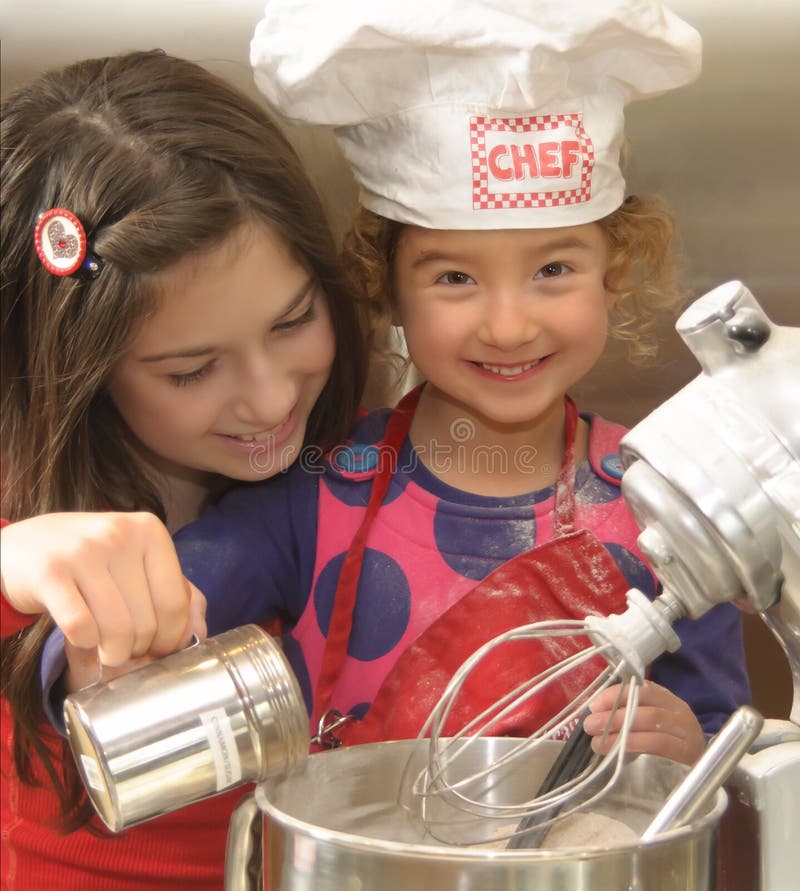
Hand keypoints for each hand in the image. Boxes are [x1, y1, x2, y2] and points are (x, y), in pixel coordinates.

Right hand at [1, 512, 206, 670]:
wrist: (23, 546)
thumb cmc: (92, 560)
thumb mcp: (137, 562)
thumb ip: (174, 593)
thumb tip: (198, 634)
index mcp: (149, 529)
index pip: (175, 601)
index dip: (170, 637)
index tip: (158, 646)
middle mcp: (118, 534)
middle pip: (147, 621)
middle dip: (140, 648)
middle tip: (127, 646)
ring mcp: (82, 551)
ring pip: (117, 630)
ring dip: (114, 653)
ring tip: (107, 648)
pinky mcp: (50, 572)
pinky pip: (82, 629)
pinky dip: (85, 644)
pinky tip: (83, 635)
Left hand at [582, 680, 704, 764]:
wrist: (704, 770)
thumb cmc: (669, 744)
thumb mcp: (650, 725)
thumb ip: (628, 716)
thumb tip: (594, 714)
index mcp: (668, 700)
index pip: (642, 688)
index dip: (616, 694)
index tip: (594, 705)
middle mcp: (680, 713)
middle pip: (646, 707)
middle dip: (614, 715)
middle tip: (590, 725)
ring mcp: (687, 733)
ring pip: (652, 724)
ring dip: (621, 732)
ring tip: (597, 742)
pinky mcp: (689, 755)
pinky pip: (660, 745)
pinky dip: (635, 745)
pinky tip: (617, 753)